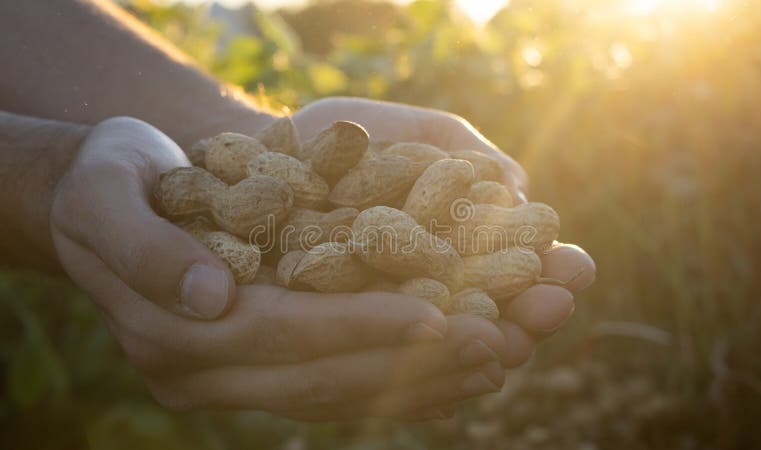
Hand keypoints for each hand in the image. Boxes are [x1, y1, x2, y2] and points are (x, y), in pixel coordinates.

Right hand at [49, 116, 509, 419]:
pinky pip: (333, 387)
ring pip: (336, 394)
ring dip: (418, 383)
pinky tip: (450, 367)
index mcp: (168, 330)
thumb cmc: (111, 181)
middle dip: (412, 364)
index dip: (362, 326)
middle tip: (495, 343)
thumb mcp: (107, 195)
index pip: (282, 334)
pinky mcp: (254, 374)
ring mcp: (228, 382)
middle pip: (321, 377)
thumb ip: (147, 248)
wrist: (104, 199)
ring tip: (493, 360)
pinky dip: (394, 380)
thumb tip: (209, 297)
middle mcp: (199, 372)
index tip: (440, 314)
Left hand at [292, 97, 596, 367]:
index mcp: (465, 249)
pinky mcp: (341, 336)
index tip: (575, 266)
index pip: (521, 270)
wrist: (269, 154)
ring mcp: (390, 318)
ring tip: (507, 338)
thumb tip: (517, 191)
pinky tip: (429, 349)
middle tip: (552, 307)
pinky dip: (407, 358)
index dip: (554, 272)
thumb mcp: (423, 133)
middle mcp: (436, 291)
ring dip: (480, 345)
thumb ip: (471, 156)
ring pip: (444, 347)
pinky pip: (376, 356)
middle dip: (529, 314)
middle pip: (495, 318)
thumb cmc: (354, 139)